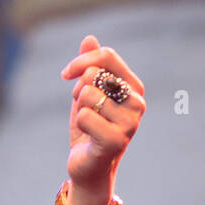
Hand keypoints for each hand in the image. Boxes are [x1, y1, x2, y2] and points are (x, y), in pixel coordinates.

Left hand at [59, 35, 145, 204]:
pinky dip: (78, 124)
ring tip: (88, 123)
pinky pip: (84, 116)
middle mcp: (137, 103)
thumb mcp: (87, 93)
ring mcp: (130, 122)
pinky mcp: (116, 140)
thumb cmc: (89, 127)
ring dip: (79, 108)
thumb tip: (89, 38)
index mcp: (133, 87)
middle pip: (95, 74)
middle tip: (83, 108)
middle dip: (78, 90)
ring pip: (87, 95)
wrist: (88, 166)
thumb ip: (90, 66)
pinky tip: (87, 137)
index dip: (81, 62)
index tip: (66, 75)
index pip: (107, 56)